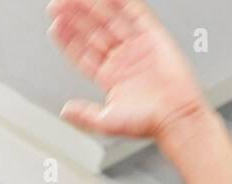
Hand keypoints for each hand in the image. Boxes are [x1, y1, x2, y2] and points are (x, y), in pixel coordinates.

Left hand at [48, 0, 208, 140]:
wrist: (177, 117)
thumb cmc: (148, 123)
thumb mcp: (107, 122)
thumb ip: (84, 115)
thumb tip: (65, 111)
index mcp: (110, 76)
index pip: (83, 52)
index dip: (68, 39)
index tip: (54, 25)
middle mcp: (122, 59)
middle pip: (93, 31)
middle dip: (75, 18)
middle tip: (58, 4)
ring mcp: (136, 46)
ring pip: (109, 19)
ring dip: (91, 6)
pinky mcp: (153, 36)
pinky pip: (135, 13)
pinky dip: (122, 1)